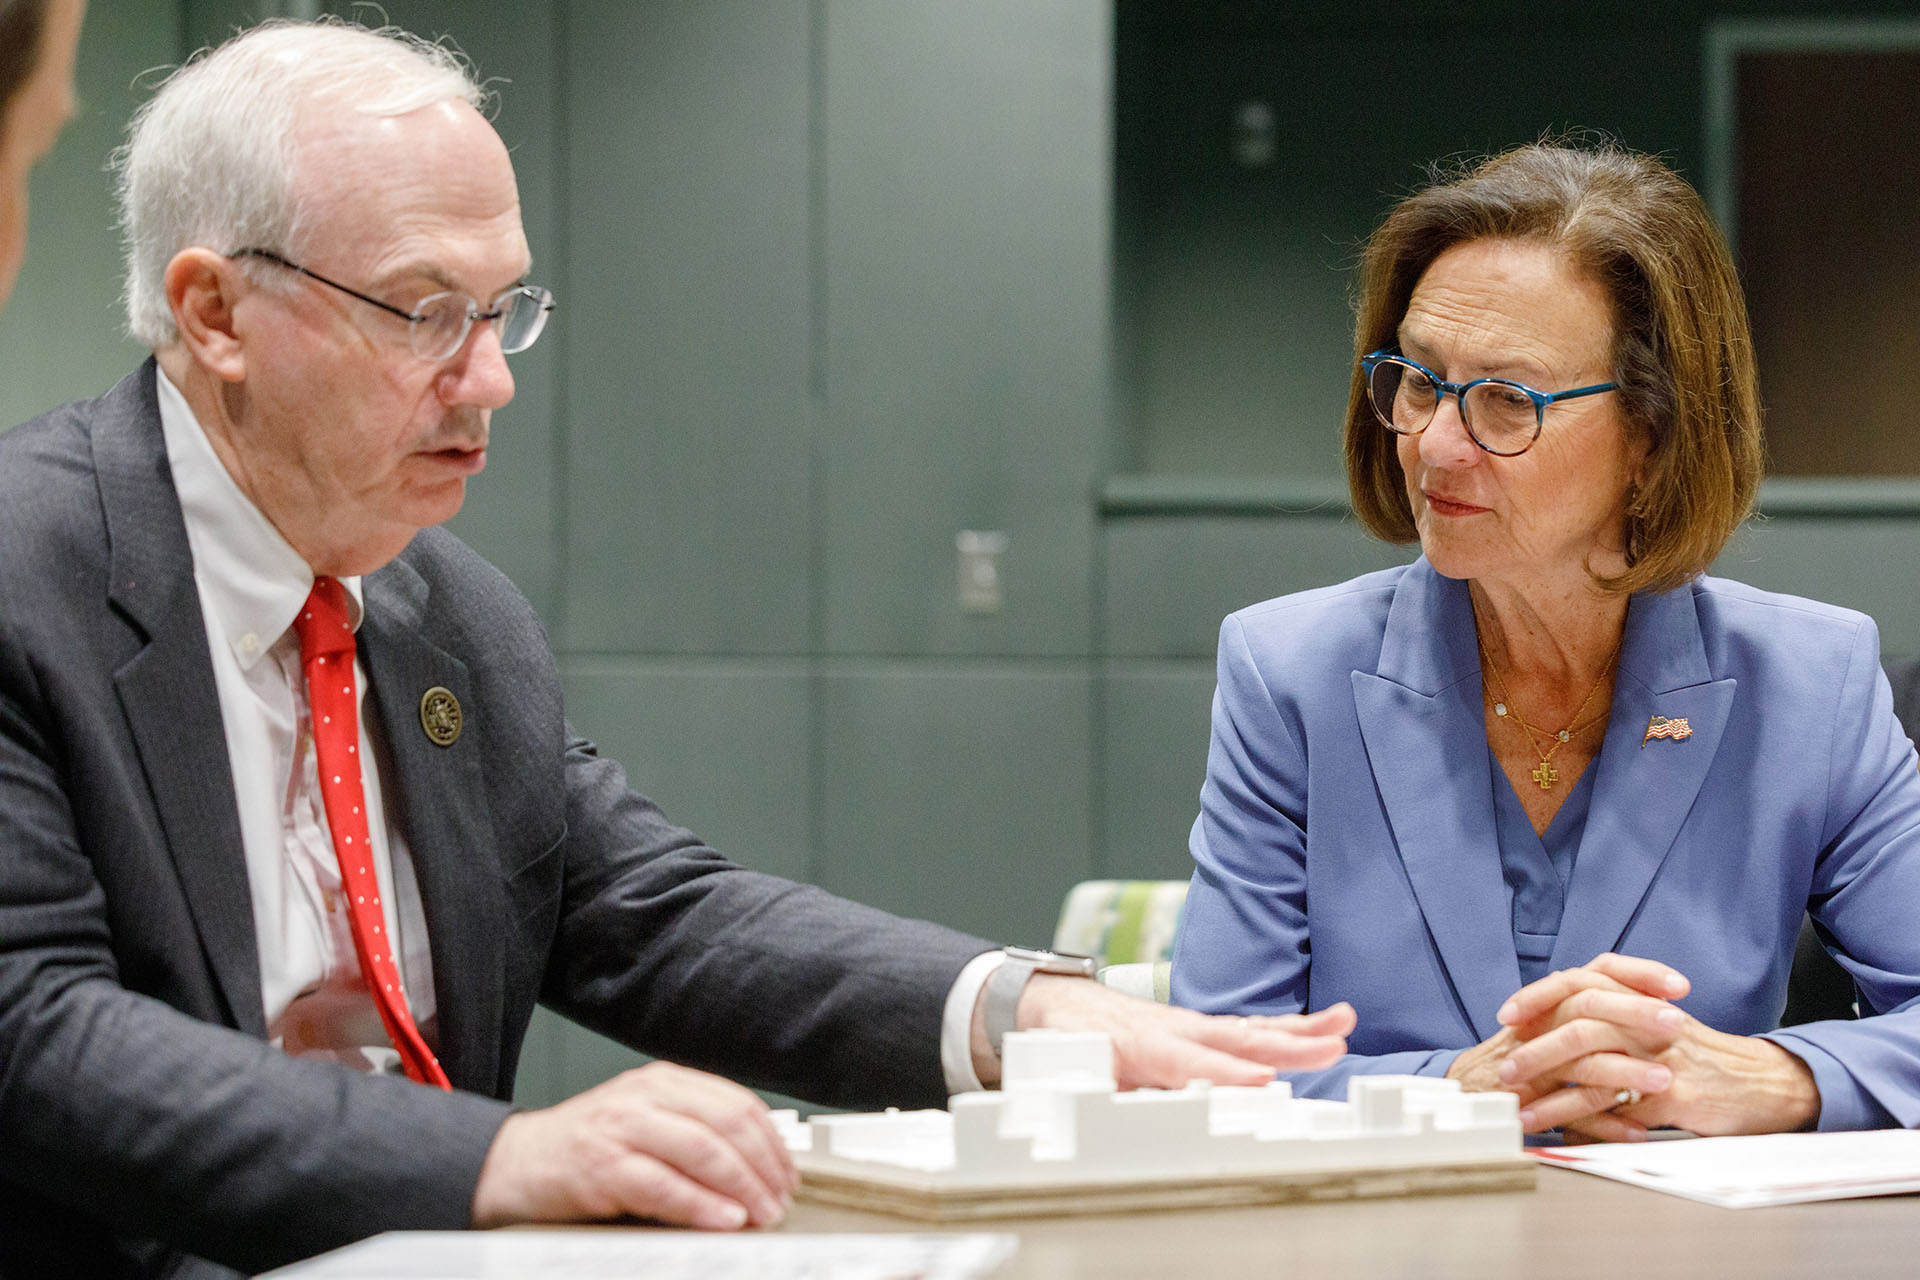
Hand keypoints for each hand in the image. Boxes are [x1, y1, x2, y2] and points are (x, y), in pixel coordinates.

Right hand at [470, 1061, 795, 1230]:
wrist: (515, 1162)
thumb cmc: (586, 1146)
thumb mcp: (645, 1122)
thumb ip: (694, 1130)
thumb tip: (758, 1164)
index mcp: (663, 1082)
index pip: (735, 1102)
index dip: (771, 1141)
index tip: (788, 1173)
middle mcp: (645, 1096)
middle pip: (725, 1123)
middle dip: (763, 1165)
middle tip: (781, 1199)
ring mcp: (622, 1128)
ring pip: (701, 1150)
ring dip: (741, 1186)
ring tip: (761, 1213)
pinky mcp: (601, 1166)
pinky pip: (663, 1185)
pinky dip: (700, 1205)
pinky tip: (723, 1219)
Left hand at [972, 972, 1354, 1088]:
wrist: (1063, 1005)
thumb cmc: (1072, 1041)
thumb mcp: (1076, 1071)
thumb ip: (1106, 1092)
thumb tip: (1127, 1118)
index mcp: (1144, 1045)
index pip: (1190, 1062)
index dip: (1225, 1072)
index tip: (1260, 1081)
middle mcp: (1178, 1030)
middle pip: (1237, 1039)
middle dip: (1285, 1045)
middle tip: (1330, 1046)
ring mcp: (1195, 1026)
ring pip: (1252, 1029)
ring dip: (1301, 1030)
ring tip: (1344, 1024)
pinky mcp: (1207, 1031)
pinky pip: (1252, 1030)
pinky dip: (1292, 1029)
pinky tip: (1330, 1028)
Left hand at [1451, 953, 1820, 1139]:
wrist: (1763, 1083)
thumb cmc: (1700, 1058)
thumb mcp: (1656, 1025)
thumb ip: (1612, 1020)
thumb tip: (1554, 1031)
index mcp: (1640, 1000)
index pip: (1580, 981)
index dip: (1539, 996)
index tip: (1506, 1015)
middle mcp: (1649, 1021)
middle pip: (1580, 1023)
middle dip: (1536, 1048)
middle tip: (1506, 1069)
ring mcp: (1663, 1057)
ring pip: (1595, 1067)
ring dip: (1552, 1092)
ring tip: (1522, 1111)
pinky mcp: (1676, 1095)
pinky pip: (1621, 1109)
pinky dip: (1588, 1123)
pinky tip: (1563, 1133)